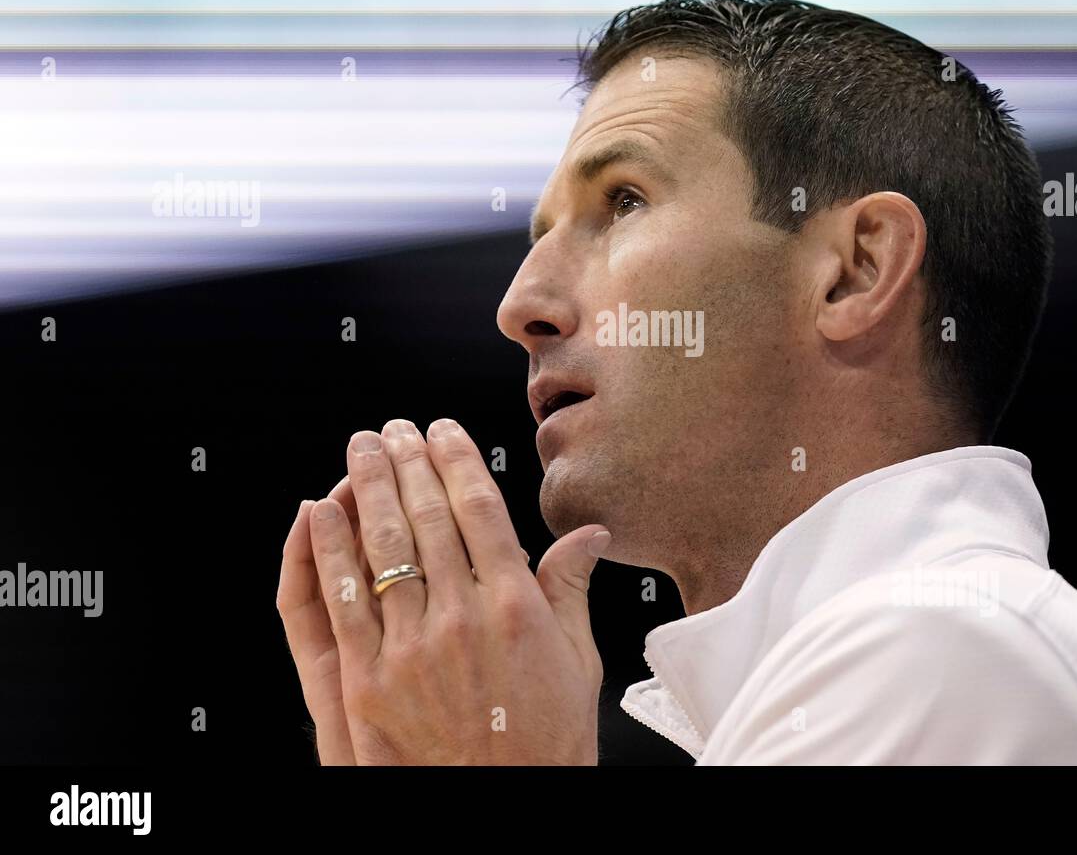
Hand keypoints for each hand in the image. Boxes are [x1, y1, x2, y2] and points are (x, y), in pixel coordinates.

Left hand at [276, 418, 609, 764]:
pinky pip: (340, 602)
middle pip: (427, 516)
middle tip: (392, 428)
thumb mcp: (578, 663)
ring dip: (366, 488)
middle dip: (406, 461)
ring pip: (382, 547)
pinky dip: (329, 551)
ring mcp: (410, 649)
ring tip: (359, 449)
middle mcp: (462, 618)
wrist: (504, 813)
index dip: (456, 459)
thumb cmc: (544, 745)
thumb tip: (590, 534)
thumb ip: (572, 589)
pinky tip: (321, 513)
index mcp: (516, 607)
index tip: (442, 431)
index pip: (480, 508)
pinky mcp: (367, 683)